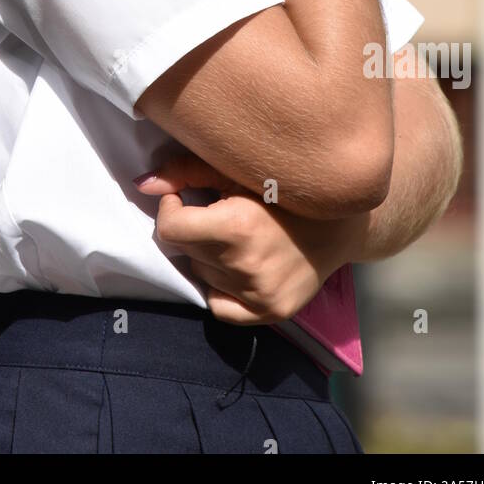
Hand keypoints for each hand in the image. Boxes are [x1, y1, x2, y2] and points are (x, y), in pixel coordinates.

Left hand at [134, 152, 357, 325]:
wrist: (342, 222)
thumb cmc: (286, 188)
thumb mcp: (236, 171)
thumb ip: (186, 173)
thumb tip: (141, 183)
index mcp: (237, 227)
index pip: (170, 229)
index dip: (171, 209)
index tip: (185, 197)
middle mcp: (247, 266)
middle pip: (186, 251)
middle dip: (192, 229)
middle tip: (217, 212)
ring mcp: (260, 294)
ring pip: (202, 275)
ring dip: (208, 256)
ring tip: (236, 236)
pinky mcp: (271, 312)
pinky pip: (220, 307)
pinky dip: (220, 287)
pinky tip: (237, 265)